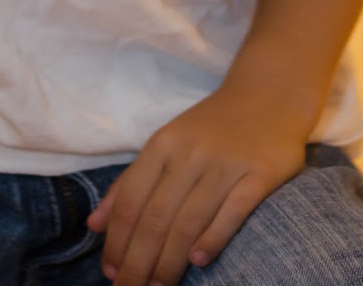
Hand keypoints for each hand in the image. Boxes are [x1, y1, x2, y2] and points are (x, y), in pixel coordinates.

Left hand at [85, 85, 307, 285]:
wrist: (268, 94)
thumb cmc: (210, 127)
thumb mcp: (166, 143)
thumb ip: (130, 182)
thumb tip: (94, 225)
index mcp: (164, 144)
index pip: (131, 200)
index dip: (117, 241)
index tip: (109, 272)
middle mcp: (192, 152)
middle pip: (157, 218)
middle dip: (138, 262)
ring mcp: (226, 163)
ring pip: (189, 221)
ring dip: (169, 262)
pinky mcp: (261, 173)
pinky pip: (233, 212)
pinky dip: (213, 239)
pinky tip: (197, 263)